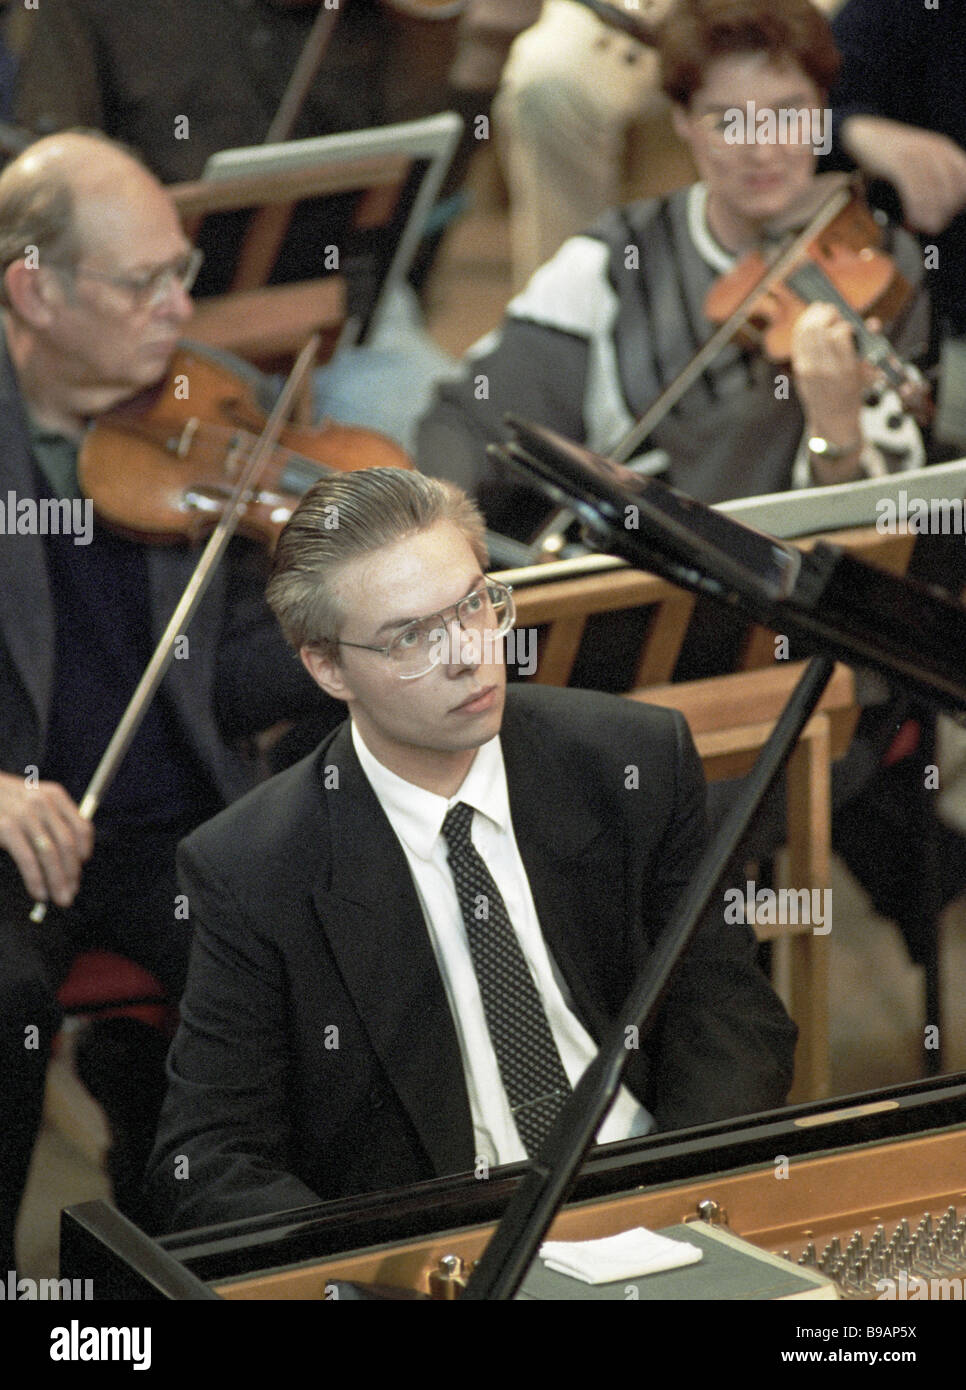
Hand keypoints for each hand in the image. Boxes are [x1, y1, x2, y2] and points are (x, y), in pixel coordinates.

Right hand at [0, 772, 93, 907]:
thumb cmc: (4, 803)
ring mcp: (24, 814)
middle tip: (71, 894)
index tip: (80, 869)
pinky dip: (36, 880)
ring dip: (58, 881)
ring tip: (61, 899)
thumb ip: (51, 822)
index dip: (84, 852)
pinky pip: (28, 859)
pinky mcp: (6, 827)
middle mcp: (42, 802)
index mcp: (54, 795)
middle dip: (72, 873)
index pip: (82, 827)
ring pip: (50, 854)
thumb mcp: (32, 801)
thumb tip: (71, 862)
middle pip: (67, 844)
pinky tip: (40, 893)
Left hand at [791, 300, 868, 451]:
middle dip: (826, 315)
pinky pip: (797, 341)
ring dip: (813, 317)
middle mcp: (825, 369)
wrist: (833, 420)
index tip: (847, 326)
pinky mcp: (798, 370)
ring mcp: (809, 369)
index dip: (843, 324)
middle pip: (819, 330)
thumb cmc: (853, 394)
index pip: (839, 335)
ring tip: (821, 311)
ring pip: (806, 332)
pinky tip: (809, 321)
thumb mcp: (867, 371)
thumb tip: (872, 322)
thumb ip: (868, 345)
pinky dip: (802, 326)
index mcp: (846, 369)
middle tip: (833, 312)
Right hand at [842, 116, 965, 234]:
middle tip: (935, 227)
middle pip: (950, 187)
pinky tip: (912, 222)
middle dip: (945, 211)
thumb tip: (941, 209)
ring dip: (930, 214)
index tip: (948, 216)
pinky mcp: (899, 163)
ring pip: (932, 191)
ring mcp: (917, 155)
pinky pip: (913, 190)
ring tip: (925, 229)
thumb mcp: (919, 158)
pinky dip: (915, 209)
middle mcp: (934, 150)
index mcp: (944, 149)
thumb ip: (933, 177)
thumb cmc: (892, 154)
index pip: (963, 177)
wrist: (866, 136)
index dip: (959, 199)